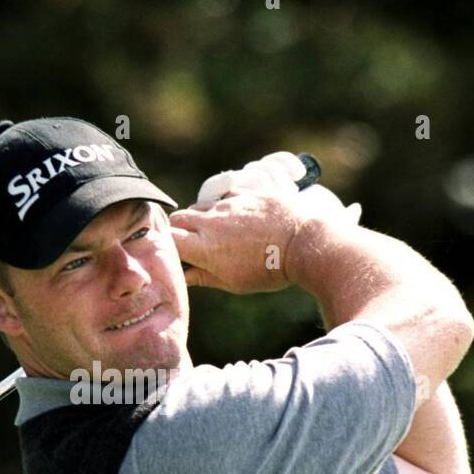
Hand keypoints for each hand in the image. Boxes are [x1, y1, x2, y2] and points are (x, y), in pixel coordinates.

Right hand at [169, 151, 359, 293]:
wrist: (306, 243)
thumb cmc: (270, 270)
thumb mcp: (235, 282)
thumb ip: (203, 277)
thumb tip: (183, 276)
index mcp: (204, 247)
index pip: (168, 239)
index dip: (167, 246)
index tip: (175, 255)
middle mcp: (211, 220)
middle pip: (179, 218)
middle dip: (180, 230)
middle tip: (192, 243)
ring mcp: (228, 202)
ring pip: (202, 205)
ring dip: (203, 217)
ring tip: (221, 233)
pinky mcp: (245, 191)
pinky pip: (225, 194)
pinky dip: (225, 205)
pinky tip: (239, 219)